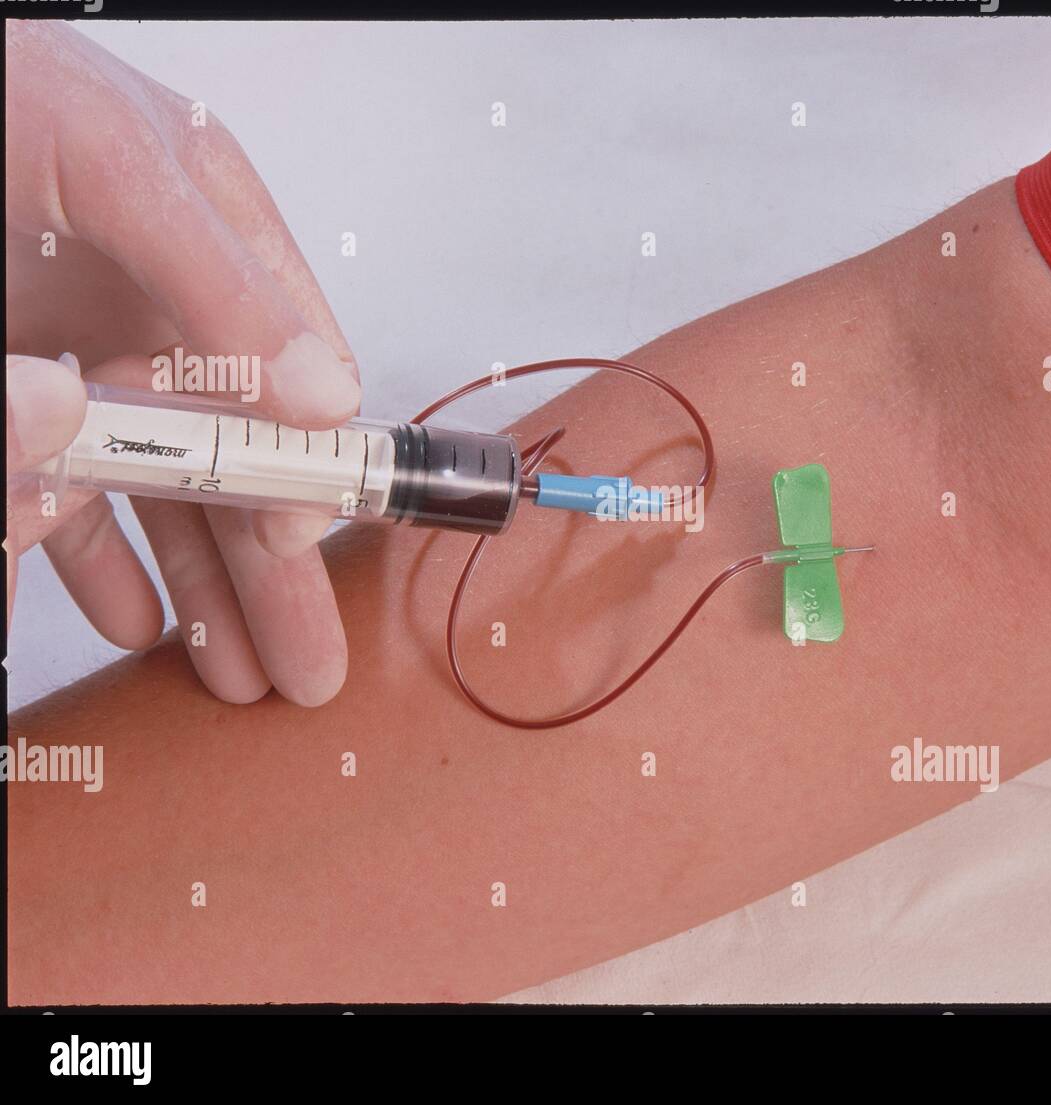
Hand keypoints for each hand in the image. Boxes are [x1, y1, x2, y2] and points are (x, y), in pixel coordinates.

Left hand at [6, 22, 356, 704]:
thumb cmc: (7, 91)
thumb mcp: (124, 168)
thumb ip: (226, 283)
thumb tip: (324, 397)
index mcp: (222, 262)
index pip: (295, 389)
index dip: (302, 471)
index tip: (295, 540)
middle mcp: (164, 327)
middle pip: (236, 477)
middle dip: (268, 582)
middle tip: (303, 673)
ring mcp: (83, 366)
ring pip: (150, 507)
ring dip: (188, 595)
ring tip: (223, 673)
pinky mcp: (12, 390)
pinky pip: (38, 499)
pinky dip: (60, 562)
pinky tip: (113, 620)